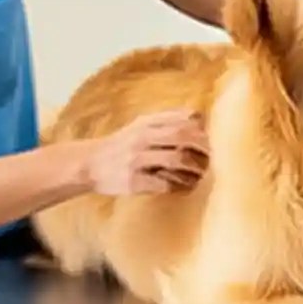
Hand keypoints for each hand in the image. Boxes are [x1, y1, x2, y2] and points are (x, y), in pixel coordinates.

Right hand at [85, 110, 209, 194]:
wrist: (90, 164)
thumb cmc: (122, 145)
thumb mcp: (140, 125)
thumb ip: (167, 120)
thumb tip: (200, 117)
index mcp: (146, 123)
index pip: (183, 120)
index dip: (202, 131)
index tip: (211, 142)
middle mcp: (142, 138)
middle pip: (182, 137)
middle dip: (203, 148)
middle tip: (212, 159)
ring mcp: (137, 159)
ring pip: (177, 159)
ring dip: (195, 168)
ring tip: (201, 174)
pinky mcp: (134, 181)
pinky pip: (166, 183)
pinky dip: (181, 185)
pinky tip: (187, 186)